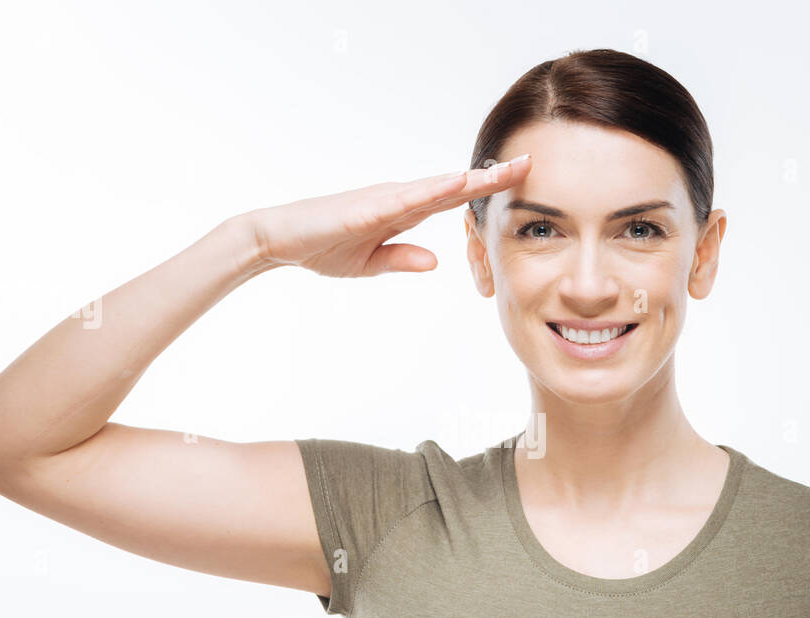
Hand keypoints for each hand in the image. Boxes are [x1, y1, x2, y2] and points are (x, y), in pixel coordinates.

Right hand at [249, 155, 530, 276]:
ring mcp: (384, 199)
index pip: (453, 198)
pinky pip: (406, 198)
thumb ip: (404, 259)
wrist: (278, 240)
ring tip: (506, 169)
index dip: (486, 189)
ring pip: (437, 187)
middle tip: (530, 163)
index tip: (520, 180)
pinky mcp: (367, 208)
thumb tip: (436, 262)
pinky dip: (432, 190)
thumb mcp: (371, 263)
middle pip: (454, 185)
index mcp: (403, 210)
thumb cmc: (321, 247)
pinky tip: (456, 184)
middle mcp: (399, 197)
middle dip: (492, 176)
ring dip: (472, 178)